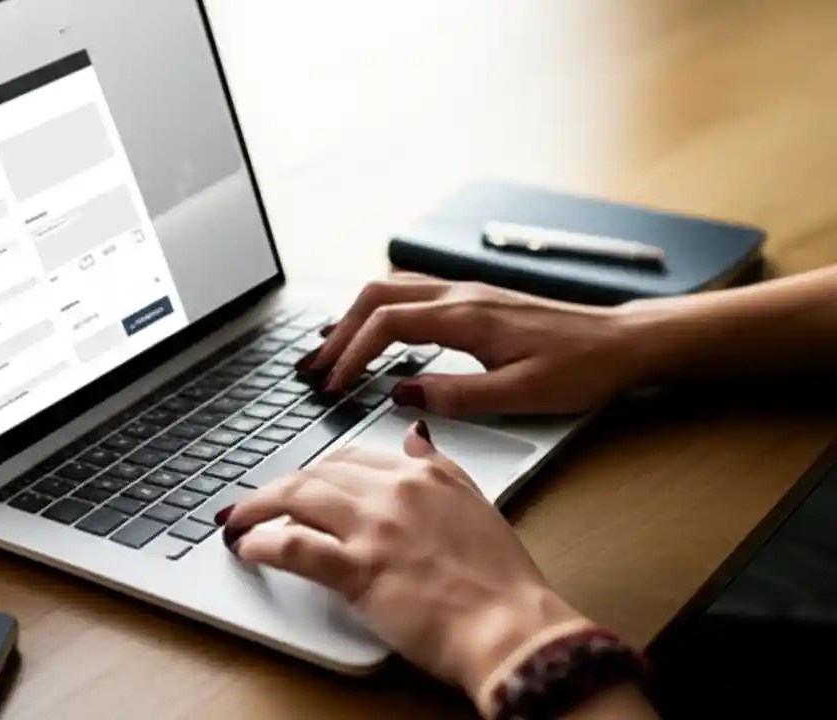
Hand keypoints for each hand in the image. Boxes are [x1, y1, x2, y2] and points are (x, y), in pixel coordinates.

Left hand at [217, 422, 585, 703]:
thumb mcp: (475, 504)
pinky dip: (261, 543)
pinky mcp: (358, 570)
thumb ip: (439, 467)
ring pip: (297, 498)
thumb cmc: (501, 582)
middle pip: (317, 473)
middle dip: (279, 487)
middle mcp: (394, 492)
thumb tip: (415, 436)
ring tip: (238, 521)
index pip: (352, 458)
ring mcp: (374, 529)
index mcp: (424, 475)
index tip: (301, 485)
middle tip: (257, 503)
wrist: (513, 628)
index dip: (317, 471)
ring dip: (257, 508)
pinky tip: (247, 547)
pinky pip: (294, 546)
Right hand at [303, 274, 643, 416]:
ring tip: (330, 350)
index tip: (333, 385)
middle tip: (315, 367)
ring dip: (354, 318)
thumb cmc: (581, 369)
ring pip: (390, 289)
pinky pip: (410, 294)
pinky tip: (373, 332)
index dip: (352, 354)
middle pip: (376, 296)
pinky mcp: (474, 300)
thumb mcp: (520, 395)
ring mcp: (466, 292)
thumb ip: (456, 395)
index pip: (386, 325)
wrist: (623, 342)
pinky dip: (379, 311)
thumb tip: (401, 394)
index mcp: (467, 317)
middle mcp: (461, 295)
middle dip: (339, 332)